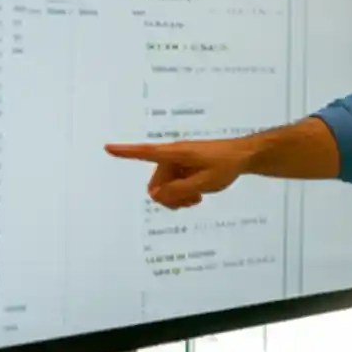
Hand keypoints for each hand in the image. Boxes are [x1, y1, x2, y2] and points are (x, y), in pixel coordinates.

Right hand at [105, 138, 254, 208]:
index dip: (126, 152)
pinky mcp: (184, 167)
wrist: (244, 157)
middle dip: (168, 197)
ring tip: (195, 199)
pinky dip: (181, 192)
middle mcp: (173, 156)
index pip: (146, 152)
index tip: (108, 147)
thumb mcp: (204, 182)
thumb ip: (179, 190)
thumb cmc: (226, 165)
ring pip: (165, 187)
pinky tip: (196, 197)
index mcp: (176, 154)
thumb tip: (156, 195)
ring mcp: (178, 162)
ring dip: (176, 196)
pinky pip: (173, 184)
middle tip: (189, 203)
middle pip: (156, 184)